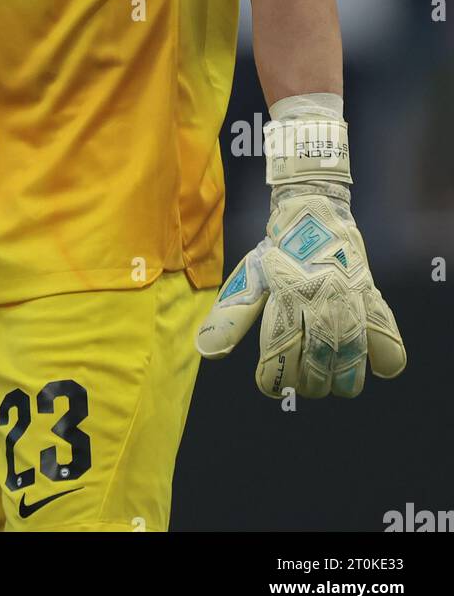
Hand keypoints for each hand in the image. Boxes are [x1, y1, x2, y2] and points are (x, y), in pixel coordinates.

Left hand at [196, 183, 406, 397]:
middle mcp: (317, 297)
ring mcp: (348, 296)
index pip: (279, 349)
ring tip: (336, 385)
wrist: (313, 210)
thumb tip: (208, 352)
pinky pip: (386, 331)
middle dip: (311, 383)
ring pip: (352, 352)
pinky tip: (377, 367)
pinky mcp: (371, 293)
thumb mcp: (251, 278)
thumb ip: (232, 317)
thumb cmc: (279, 250)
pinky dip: (387, 356)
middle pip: (319, 358)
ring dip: (344, 378)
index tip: (268, 385)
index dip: (273, 377)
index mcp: (284, 294)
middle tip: (305, 385)